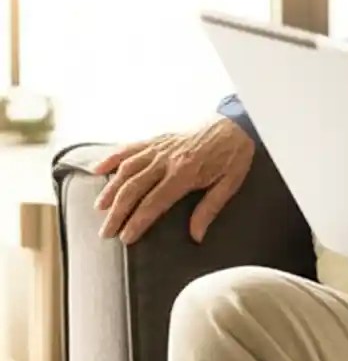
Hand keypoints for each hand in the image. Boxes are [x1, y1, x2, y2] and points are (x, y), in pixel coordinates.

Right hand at [92, 116, 254, 244]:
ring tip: (99, 208)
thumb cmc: (234, 154)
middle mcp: (167, 159)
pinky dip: (112, 158)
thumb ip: (210, 209)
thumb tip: (196, 236)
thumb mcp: (230, 183)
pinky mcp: (158, 139)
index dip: (137, 221)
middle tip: (106, 232)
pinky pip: (130, 147)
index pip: (154, 202)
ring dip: (111, 189)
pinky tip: (98, 169)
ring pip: (126, 169)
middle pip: (134, 188)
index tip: (126, 237)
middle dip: (117, 212)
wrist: (237, 123)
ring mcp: (160, 147)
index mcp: (185, 173)